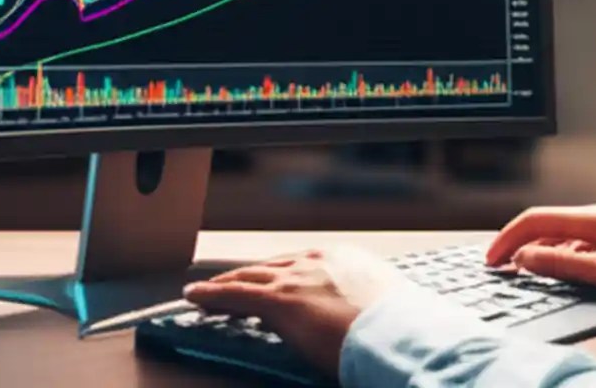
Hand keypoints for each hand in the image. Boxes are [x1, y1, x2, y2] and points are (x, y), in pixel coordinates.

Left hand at [183, 245, 408, 377]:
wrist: (397, 334)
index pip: (301, 264)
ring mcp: (295, 279)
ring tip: (206, 290)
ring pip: (248, 276)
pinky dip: (210, 294)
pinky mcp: (277, 300)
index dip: (281, 273)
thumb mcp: (387, 307)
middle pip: (271, 265)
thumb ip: (368, 308)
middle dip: (249, 274)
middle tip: (230, 282)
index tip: (273, 278)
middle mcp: (316, 261)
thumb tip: (371, 322)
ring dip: (225, 283)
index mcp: (345, 260)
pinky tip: (194, 296)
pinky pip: (234, 294)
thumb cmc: (401, 330)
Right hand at [485, 203, 595, 301]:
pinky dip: (555, 252)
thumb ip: (562, 263)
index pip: (535, 220)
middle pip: (543, 223)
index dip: (508, 238)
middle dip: (516, 241)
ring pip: (558, 232)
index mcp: (591, 218)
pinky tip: (554, 267)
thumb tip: (526, 257)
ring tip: (520, 267)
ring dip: (535, 248)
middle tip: (498, 262)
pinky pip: (574, 240)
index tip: (493, 257)